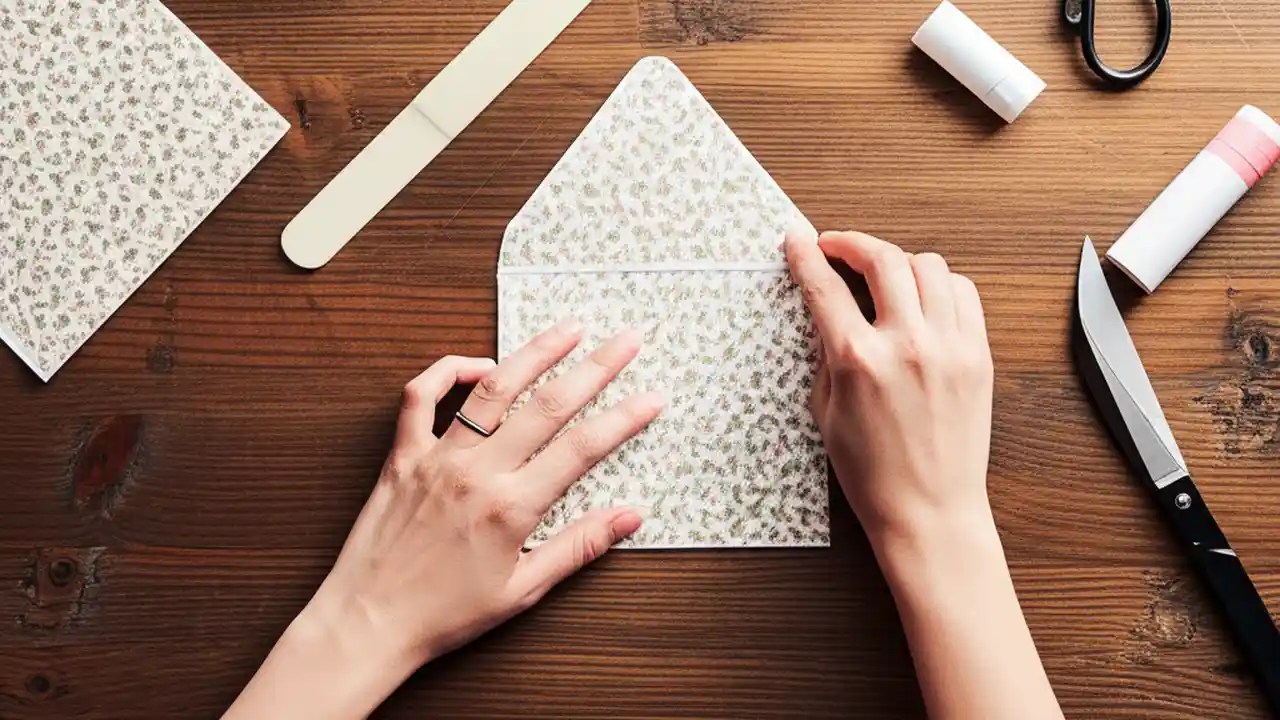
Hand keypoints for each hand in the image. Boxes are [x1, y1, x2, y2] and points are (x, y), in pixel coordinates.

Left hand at [225, 320, 662, 718]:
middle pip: (548, 406)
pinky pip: (421, 397)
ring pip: (493, 389)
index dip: (624, 418)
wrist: (368, 623)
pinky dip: (449, 371)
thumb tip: (631, 517)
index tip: (652, 396)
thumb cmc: (445, 615)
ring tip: (568, 329)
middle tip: (627, 340)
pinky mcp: (402, 456)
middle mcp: (478, 474)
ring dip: (535, 353)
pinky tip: (480, 364)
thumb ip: (578, 546)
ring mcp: (437, 459)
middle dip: (595, 368)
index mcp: (512, 508)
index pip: (583, 449)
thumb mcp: (523, 590)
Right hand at [784, 231, 993, 546]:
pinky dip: (940, 284)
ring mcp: (949, 347)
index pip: (825, 287)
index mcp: (859, 361)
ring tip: (882, 274)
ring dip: (898, 261)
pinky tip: (922, 297)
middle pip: (881, 258)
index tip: (798, 240)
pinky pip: (964, 293)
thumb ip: (825, 352)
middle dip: (852, 242)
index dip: (806, 255)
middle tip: (836, 246)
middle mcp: (907, 345)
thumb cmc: (872, 473)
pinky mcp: (978, 356)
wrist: (929, 511)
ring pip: (928, 265)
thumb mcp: (825, 410)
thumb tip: (824, 309)